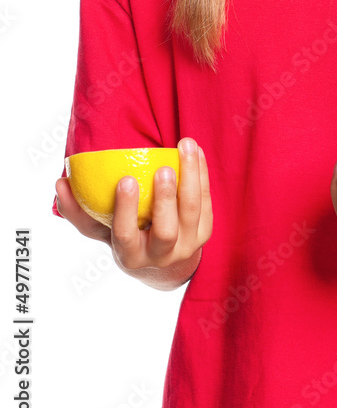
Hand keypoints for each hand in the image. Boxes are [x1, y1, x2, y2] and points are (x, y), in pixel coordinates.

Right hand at [55, 138, 212, 271]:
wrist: (163, 261)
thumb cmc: (124, 235)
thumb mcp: (100, 230)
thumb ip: (78, 210)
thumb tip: (60, 183)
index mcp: (131, 256)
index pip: (126, 235)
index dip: (126, 209)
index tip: (125, 179)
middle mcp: (161, 255)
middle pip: (166, 231)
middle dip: (166, 200)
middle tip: (163, 168)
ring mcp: (187, 245)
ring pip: (193, 211)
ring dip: (191, 177)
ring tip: (185, 145)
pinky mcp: (204, 231)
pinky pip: (206, 200)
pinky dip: (202, 174)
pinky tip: (195, 151)